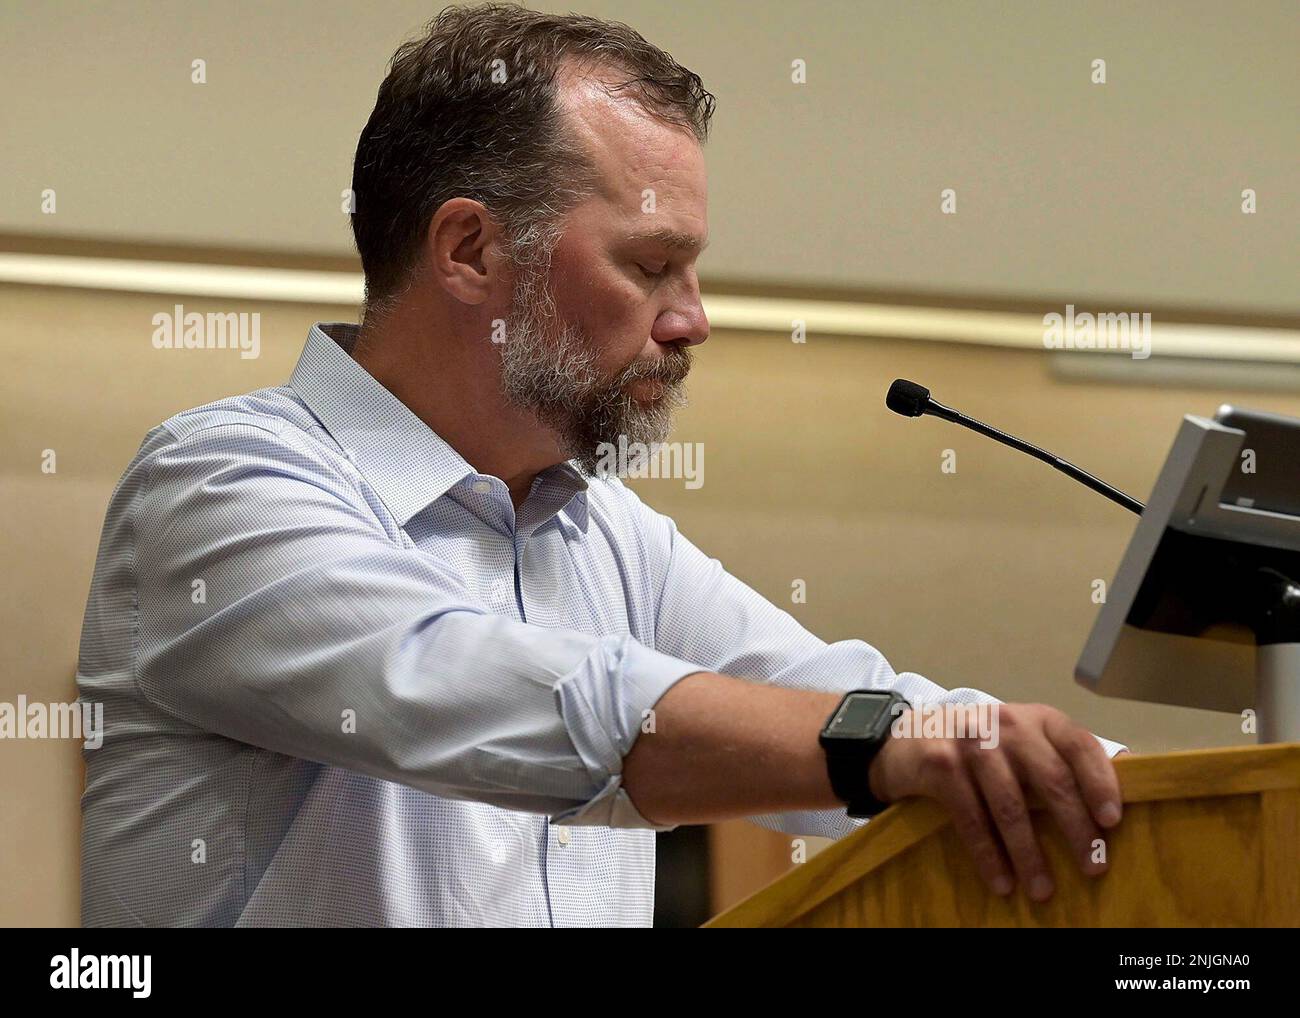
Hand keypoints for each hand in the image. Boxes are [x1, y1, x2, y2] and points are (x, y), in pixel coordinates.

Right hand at [867, 703, 1122, 901]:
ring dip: (1030, 854)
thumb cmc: (977, 747)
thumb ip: (1056, 758)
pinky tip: (1000, 881)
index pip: (1079, 745)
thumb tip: (1114, 794)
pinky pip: (971, 818)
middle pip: (1052, 780)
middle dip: (1075, 829)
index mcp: (1037, 718)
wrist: (908, 739)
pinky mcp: (942, 764)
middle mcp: (1007, 723)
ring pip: (1011, 805)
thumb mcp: (1020, 741)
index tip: (1111, 822)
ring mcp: (972, 741)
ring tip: (1042, 889)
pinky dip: (989, 855)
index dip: (1100, 783)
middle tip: (1092, 867)